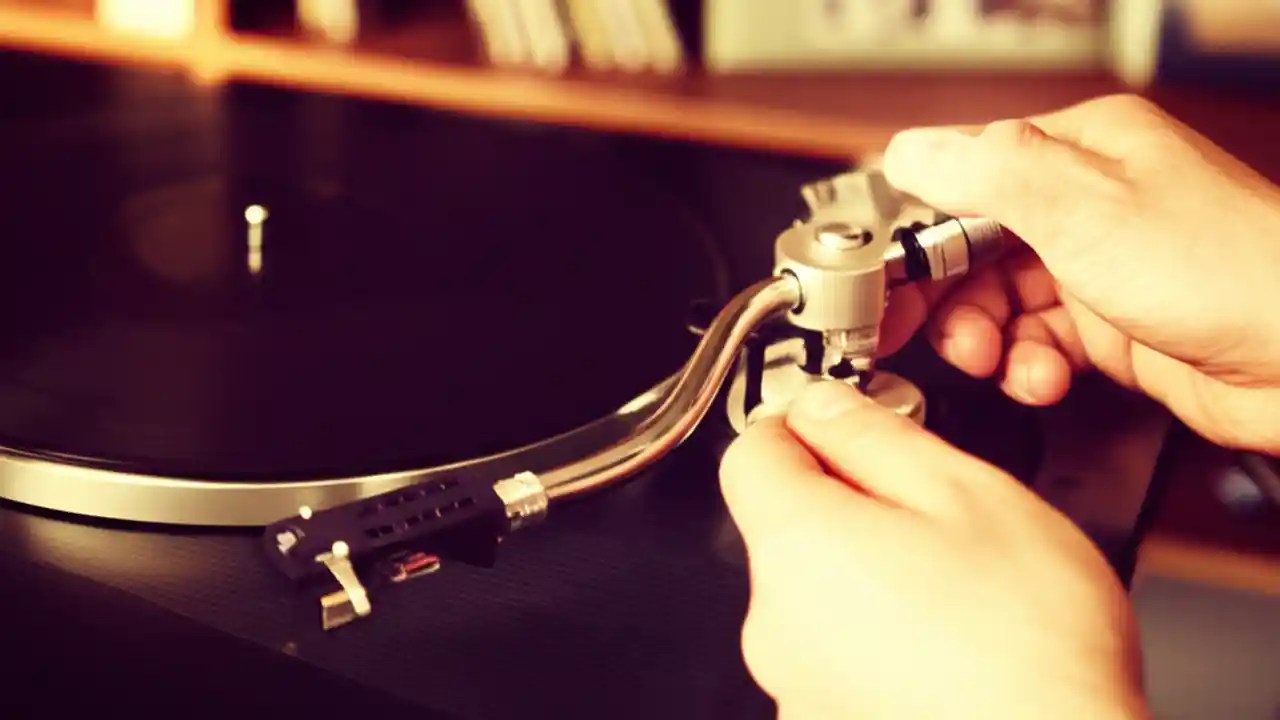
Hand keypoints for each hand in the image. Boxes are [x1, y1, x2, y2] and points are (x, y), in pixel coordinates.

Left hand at [720, 381, 1148, 719]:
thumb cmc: (1028, 649)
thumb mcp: (968, 496)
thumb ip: (877, 437)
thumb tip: (825, 407)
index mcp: (798, 544)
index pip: (752, 453)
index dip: (801, 428)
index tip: (845, 429)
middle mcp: (773, 621)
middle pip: (787, 529)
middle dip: (848, 510)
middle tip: (934, 521)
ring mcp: (791, 684)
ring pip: (816, 597)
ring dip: (867, 581)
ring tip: (954, 599)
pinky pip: (833, 660)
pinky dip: (875, 646)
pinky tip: (943, 653)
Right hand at [878, 94, 1279, 453]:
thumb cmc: (1231, 270)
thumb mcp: (1084, 206)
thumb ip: (985, 172)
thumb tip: (909, 151)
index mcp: (1080, 152)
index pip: (964, 181)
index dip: (917, 235)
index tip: (883, 283)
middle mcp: (1089, 204)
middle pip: (974, 250)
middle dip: (945, 298)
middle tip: (919, 332)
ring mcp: (1101, 268)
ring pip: (1000, 305)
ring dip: (985, 340)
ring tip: (993, 359)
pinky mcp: (1114, 328)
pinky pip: (1038, 345)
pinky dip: (1027, 367)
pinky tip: (1043, 378)